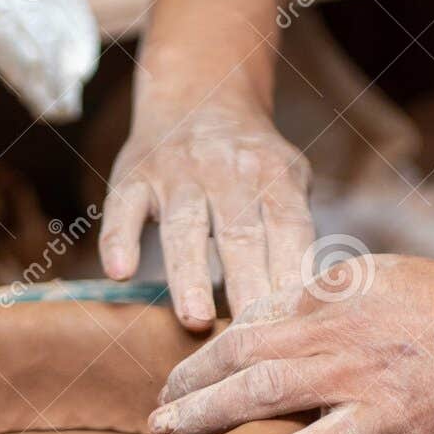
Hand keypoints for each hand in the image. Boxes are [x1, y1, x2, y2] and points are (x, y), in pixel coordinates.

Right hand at [100, 97, 313, 328]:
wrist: (200, 93)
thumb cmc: (251, 163)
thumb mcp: (287, 180)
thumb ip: (296, 232)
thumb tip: (314, 306)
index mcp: (273, 175)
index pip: (288, 229)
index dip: (291, 275)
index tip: (295, 325)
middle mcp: (227, 169)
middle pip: (240, 234)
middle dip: (247, 286)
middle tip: (252, 340)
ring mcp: (177, 171)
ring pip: (184, 224)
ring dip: (189, 274)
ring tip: (195, 320)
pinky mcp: (133, 174)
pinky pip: (123, 208)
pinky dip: (119, 239)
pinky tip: (120, 273)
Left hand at [146, 255, 433, 433]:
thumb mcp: (400, 282)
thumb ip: (346, 298)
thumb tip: (303, 309)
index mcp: (341, 287)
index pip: (259, 312)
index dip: (218, 343)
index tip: (196, 366)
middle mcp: (339, 324)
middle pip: (241, 348)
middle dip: (190, 379)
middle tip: (157, 407)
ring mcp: (360, 372)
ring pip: (261, 390)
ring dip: (205, 413)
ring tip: (168, 433)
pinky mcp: (388, 418)